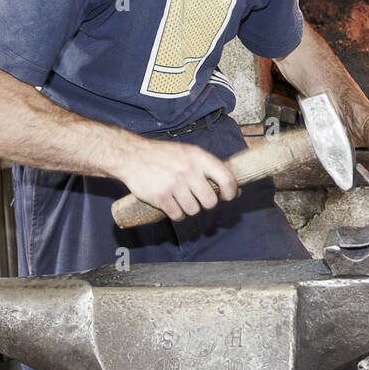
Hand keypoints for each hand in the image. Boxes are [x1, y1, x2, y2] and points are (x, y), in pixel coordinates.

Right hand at [117, 138, 240, 221]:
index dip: (231, 192)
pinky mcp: (160, 197)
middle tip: (199, 198)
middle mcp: (188, 171)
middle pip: (210, 201)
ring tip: (182, 199)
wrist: (133, 156)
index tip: (227, 196)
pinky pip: (178, 215)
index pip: (227, 179)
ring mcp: (174, 185)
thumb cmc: (165, 156)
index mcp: (199, 157)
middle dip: (206, 203)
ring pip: (194, 210)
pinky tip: (172, 205)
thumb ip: (211, 169)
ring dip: (190, 209)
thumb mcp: (190, 153)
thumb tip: (236, 191)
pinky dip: (177, 214)